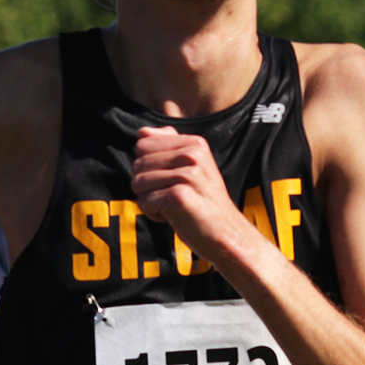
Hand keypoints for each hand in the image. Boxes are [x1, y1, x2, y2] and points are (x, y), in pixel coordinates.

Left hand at [131, 127, 248, 259]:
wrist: (226, 233)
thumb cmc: (203, 201)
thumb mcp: (190, 167)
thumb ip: (167, 145)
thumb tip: (142, 131)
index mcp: (194, 143)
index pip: (143, 144)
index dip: (149, 166)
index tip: (171, 179)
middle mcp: (192, 155)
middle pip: (138, 164)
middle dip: (147, 185)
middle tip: (173, 196)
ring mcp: (187, 175)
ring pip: (138, 183)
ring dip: (150, 200)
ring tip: (174, 206)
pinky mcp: (179, 197)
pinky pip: (144, 202)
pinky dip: (154, 214)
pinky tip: (175, 216)